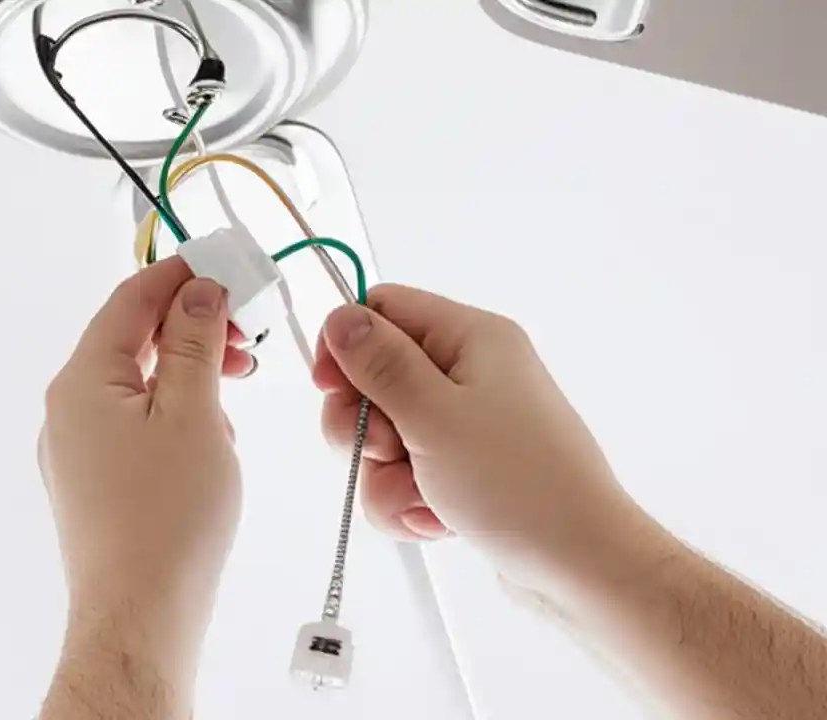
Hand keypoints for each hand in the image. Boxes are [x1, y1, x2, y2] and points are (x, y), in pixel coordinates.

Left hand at [40, 257, 247, 665]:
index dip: (182, 274)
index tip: (226, 266)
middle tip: (243, 335)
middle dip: (190, 329)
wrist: (140, 616)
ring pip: (136, 385)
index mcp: (81, 381)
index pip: (130, 299)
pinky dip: (174, 415)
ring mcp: (76, 451)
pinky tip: (209, 441)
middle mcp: (67, 411)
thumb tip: (197, 292)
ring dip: (187, 375)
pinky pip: (134, 426)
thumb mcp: (194, 413)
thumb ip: (194, 343)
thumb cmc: (165, 522)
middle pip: (130, 341)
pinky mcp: (93, 485)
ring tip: (232, 395)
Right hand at [315, 284, 655, 590]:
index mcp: (473, 338)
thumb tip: (340, 317)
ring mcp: (468, 424)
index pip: (384, 309)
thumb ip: (380, 364)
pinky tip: (435, 521)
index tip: (329, 388)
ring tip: (420, 500)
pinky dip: (408, 500)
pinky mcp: (465, 470)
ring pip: (385, 436)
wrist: (579, 564)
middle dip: (363, 426)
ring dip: (385, 476)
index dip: (347, 345)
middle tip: (385, 452)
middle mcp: (472, 373)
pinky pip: (406, 474)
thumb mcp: (434, 416)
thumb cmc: (518, 484)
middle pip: (376, 377)